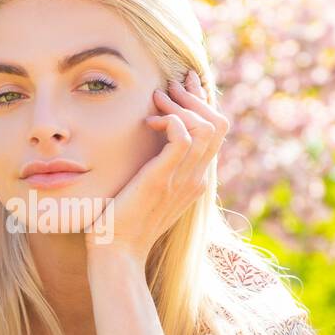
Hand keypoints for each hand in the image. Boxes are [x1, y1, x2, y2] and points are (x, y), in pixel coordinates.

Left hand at [84, 69, 230, 265]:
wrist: (116, 251)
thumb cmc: (123, 222)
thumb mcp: (148, 189)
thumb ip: (158, 167)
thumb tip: (151, 139)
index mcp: (196, 180)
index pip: (215, 132)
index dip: (204, 102)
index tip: (185, 83)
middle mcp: (197, 178)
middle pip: (218, 125)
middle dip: (194, 97)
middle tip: (168, 88)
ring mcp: (184, 179)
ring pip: (207, 126)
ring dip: (182, 104)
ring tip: (158, 100)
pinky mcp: (164, 179)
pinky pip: (184, 136)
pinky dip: (171, 119)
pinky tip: (151, 121)